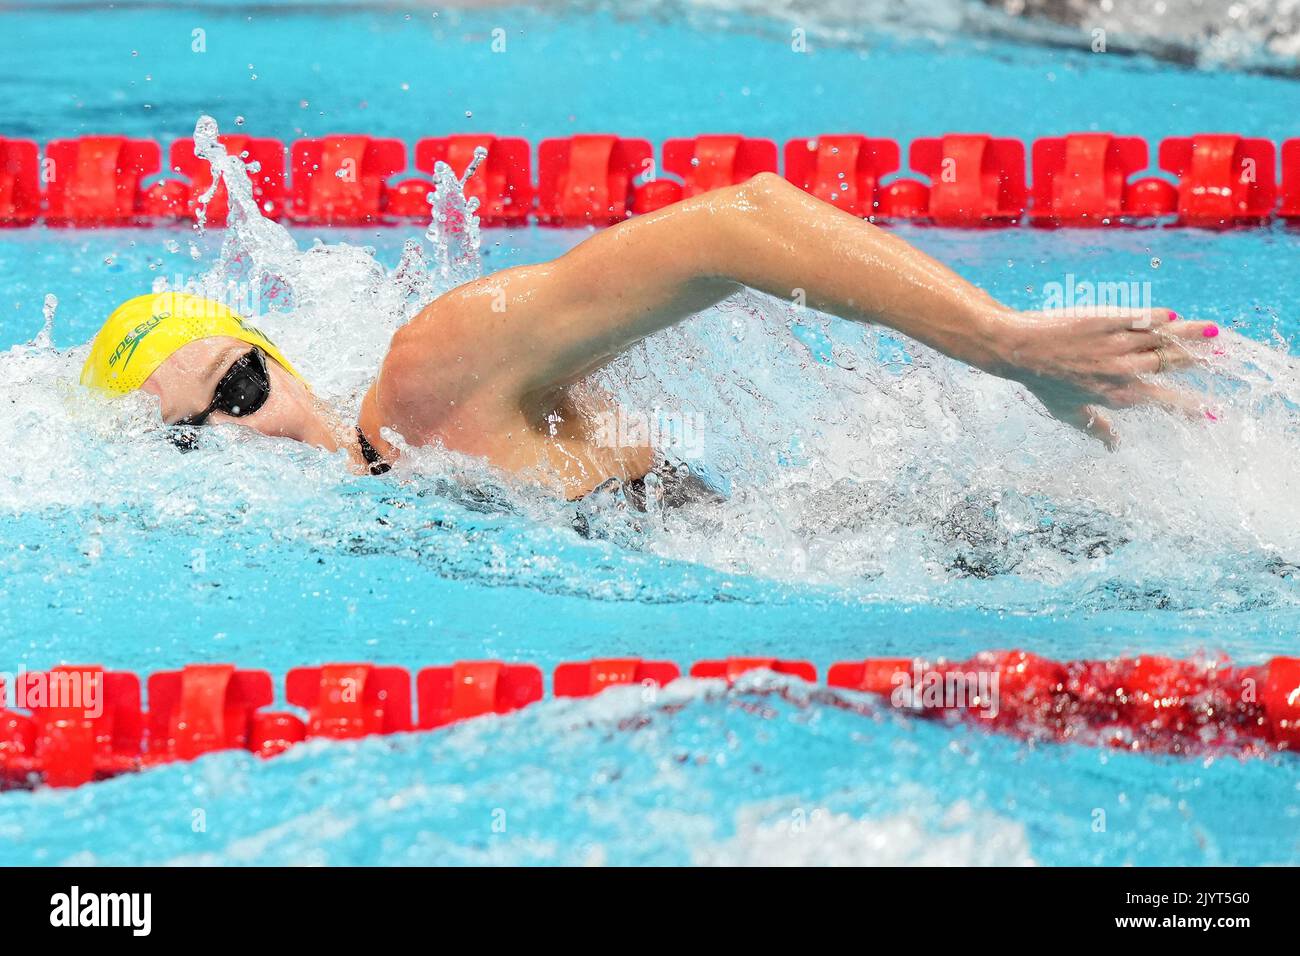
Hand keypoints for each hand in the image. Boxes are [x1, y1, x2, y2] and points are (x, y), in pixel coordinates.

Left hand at [986, 306, 1218, 447]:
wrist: (1018, 347)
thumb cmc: (1041, 382)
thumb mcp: (1068, 412)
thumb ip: (1097, 428)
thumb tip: (1115, 447)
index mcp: (1117, 394)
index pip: (1162, 401)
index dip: (1188, 408)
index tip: (1211, 413)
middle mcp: (1122, 370)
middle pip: (1169, 365)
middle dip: (1199, 362)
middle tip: (1226, 359)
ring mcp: (1116, 343)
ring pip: (1161, 339)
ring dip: (1191, 336)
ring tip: (1215, 334)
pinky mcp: (1107, 319)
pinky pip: (1140, 318)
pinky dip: (1158, 318)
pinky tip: (1174, 317)